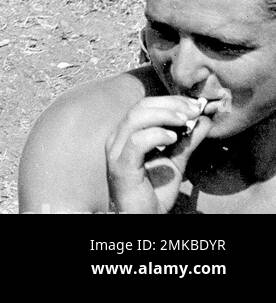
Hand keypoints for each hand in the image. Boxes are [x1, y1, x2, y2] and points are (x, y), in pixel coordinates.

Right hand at [106, 95, 211, 214]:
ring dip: (163, 115)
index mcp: (127, 133)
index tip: (195, 105)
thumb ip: (186, 142)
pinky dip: (155, 135)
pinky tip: (172, 137)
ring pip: (135, 119)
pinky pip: (136, 142)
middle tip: (193, 109)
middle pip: (140, 107)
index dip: (170, 101)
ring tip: (185, 121)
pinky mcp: (121, 165)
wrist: (142, 219)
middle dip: (169, 104)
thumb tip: (203, 120)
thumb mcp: (175, 162)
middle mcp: (118, 137)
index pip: (145, 106)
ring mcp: (117, 150)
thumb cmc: (154, 192)